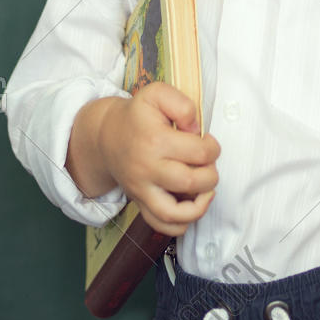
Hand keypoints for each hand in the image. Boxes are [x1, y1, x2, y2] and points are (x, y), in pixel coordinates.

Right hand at [98, 80, 219, 236]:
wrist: (106, 136)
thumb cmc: (137, 116)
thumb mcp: (156, 94)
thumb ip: (181, 103)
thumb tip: (195, 129)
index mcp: (155, 140)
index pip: (200, 152)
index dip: (213, 147)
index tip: (207, 142)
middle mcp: (147, 168)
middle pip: (192, 182)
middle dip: (210, 173)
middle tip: (206, 164)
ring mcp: (142, 189)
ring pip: (174, 213)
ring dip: (200, 205)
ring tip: (205, 190)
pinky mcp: (140, 202)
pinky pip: (161, 225)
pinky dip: (181, 224)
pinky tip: (190, 207)